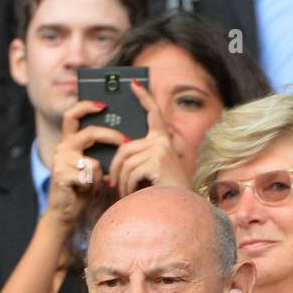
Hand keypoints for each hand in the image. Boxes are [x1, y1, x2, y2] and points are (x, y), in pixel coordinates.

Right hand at [48, 100, 125, 227]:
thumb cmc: (82, 189)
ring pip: (93, 161)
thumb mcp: (92, 168)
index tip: (103, 104)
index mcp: (69, 142)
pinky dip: (94, 185)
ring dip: (101, 175)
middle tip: (126, 142)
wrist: (66, 212)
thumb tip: (123, 142)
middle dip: (111, 136)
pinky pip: (90, 176)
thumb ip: (100, 153)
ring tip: (95, 185)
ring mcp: (61, 161)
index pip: (72, 116)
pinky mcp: (62, 175)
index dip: (86, 106)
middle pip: (89, 133)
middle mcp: (63, 148)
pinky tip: (86, 191)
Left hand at [107, 78, 189, 196]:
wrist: (180, 207)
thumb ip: (139, 157)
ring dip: (122, 181)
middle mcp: (162, 142)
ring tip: (124, 193)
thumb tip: (120, 151)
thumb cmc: (164, 192)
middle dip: (115, 167)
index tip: (134, 85)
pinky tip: (131, 194)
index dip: (144, 97)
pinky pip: (131, 170)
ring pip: (126, 162)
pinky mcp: (157, 160)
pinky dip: (128, 186)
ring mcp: (160, 149)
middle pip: (125, 147)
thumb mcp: (151, 170)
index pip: (153, 114)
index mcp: (162, 141)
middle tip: (112, 183)